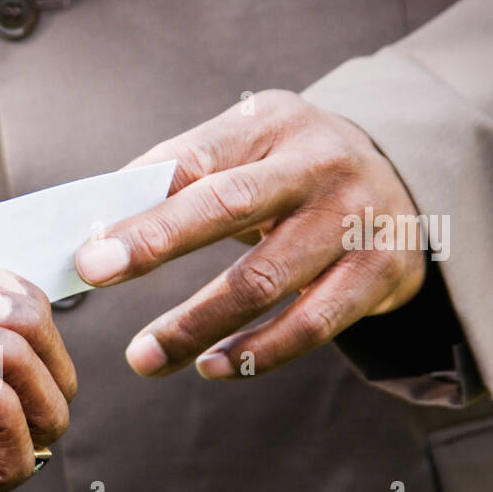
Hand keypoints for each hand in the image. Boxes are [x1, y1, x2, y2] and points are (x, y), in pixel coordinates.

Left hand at [74, 90, 426, 379]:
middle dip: (155, 242)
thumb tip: (95, 228)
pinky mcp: (381, 271)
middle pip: (230, 205)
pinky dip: (257, 354)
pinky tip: (212, 368)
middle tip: (94, 274)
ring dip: (195, 325)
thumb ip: (178, 181)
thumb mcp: (245, 152)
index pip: (195, 159)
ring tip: (143, 358)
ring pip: (264, 281)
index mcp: (272, 123)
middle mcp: (319, 162)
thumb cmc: (290, 174)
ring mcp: (355, 218)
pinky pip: (311, 324)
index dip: (138, 202)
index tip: (86, 244)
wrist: (405, 181)